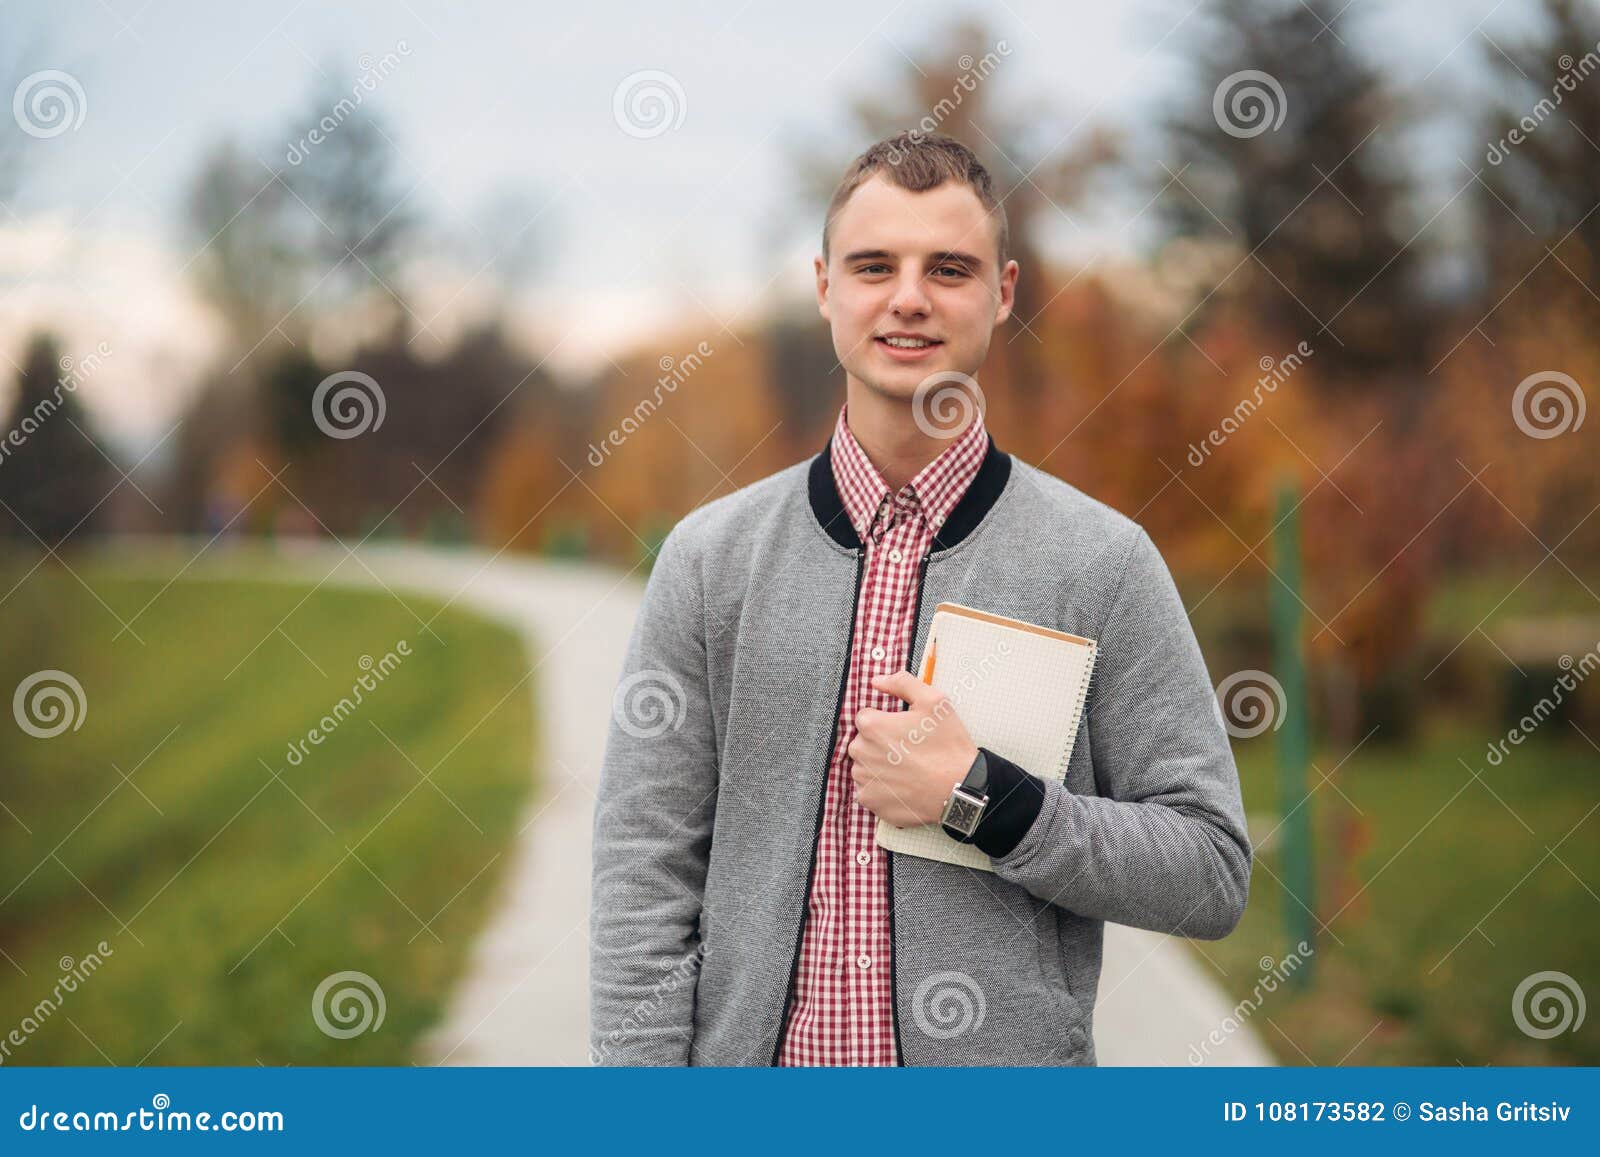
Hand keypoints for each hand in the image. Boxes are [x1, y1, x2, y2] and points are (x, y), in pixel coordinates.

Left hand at [848, 670, 978, 827]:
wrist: (960, 788)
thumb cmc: (947, 745)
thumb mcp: (933, 701)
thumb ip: (901, 683)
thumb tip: (877, 681)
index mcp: (871, 726)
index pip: (867, 718)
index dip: (887, 722)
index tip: (905, 731)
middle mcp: (860, 753)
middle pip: (863, 742)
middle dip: (880, 744)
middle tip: (909, 751)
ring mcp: (864, 780)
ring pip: (865, 766)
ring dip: (880, 766)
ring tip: (907, 770)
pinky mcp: (870, 801)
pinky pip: (869, 790)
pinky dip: (882, 789)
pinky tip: (903, 786)